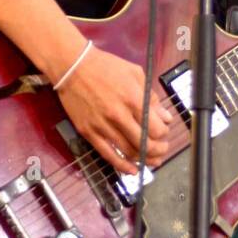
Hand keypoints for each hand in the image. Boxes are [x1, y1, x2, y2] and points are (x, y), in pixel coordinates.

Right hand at [54, 45, 173, 175]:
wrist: (72, 67)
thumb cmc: (105, 66)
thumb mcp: (134, 73)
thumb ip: (151, 97)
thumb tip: (165, 117)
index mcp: (133, 98)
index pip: (155, 128)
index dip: (163, 134)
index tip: (163, 133)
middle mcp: (119, 115)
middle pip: (144, 143)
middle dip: (158, 150)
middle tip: (162, 150)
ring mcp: (102, 126)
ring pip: (128, 151)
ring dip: (144, 160)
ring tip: (152, 160)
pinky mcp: (89, 132)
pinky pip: (107, 155)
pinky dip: (122, 166)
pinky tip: (132, 170)